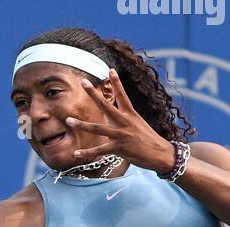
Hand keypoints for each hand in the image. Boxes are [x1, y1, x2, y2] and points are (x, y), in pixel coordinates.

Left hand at [62, 70, 176, 175]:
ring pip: (97, 128)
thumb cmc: (150, 141)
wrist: (161, 154)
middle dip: (93, 93)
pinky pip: (99, 151)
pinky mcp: (119, 149)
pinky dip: (87, 152)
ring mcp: (121, 135)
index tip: (110, 70)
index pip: (123, 95)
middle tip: (82, 82)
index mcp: (131, 114)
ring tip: (68, 120)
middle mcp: (124, 122)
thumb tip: (116, 120)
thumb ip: (126, 121)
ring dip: (81, 124)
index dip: (117, 82)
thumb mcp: (139, 126)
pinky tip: (76, 153)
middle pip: (105, 105)